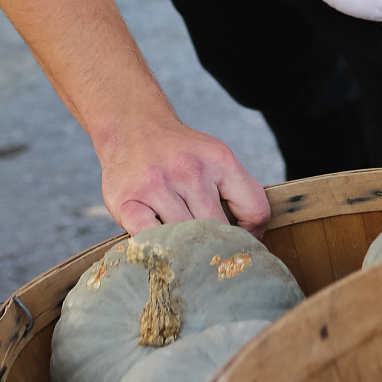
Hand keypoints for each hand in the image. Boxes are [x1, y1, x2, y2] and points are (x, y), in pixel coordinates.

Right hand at [99, 114, 270, 237]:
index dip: (253, 235)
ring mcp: (157, 186)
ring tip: (183, 251)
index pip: (255, 210)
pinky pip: (150, 241)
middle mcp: (189, 171)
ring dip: (186, 250)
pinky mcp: (127, 203)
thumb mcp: (215, 156)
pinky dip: (157, 250)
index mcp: (219, 160)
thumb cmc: (178, 152)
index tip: (242, 244)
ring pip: (185, 239)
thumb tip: (255, 236)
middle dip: (217, 247)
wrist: (130, 125)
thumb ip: (238, 190)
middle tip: (211, 257)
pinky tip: (160, 247)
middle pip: (218, 230)